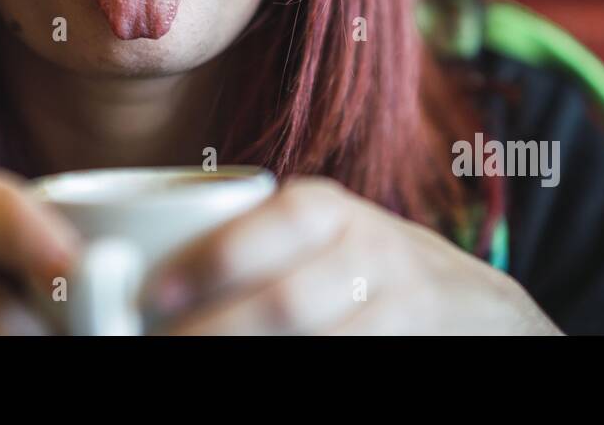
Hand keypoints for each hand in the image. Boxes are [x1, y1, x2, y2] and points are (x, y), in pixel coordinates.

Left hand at [137, 176, 562, 334]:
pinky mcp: (411, 346)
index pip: (271, 225)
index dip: (213, 259)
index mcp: (324, 209)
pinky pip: (348, 365)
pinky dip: (305, 374)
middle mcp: (367, 250)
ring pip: (321, 343)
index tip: (154, 294)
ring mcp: (397, 304)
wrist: (470, 305)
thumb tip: (133, 283)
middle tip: (162, 344)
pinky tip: (262, 395)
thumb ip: (243, 245)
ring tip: (192, 368)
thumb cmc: (354, 265)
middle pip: (288, 301)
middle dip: (217, 331)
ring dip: (249, 354)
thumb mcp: (311, 235)